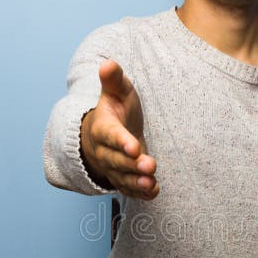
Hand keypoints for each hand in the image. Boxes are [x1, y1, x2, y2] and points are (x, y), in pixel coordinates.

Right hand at [80, 59, 158, 199]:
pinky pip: (129, 189)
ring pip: (122, 178)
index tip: (134, 146)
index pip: (110, 135)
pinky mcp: (123, 179)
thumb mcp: (116, 92)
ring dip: (137, 183)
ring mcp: (113, 168)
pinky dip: (141, 193)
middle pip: (116, 161)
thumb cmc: (115, 110)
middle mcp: (105, 151)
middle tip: (150, 166)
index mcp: (103, 128)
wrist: (106, 133)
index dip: (121, 141)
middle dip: (132, 165)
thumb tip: (108, 64)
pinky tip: (154, 192)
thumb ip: (113, 80)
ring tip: (151, 184)